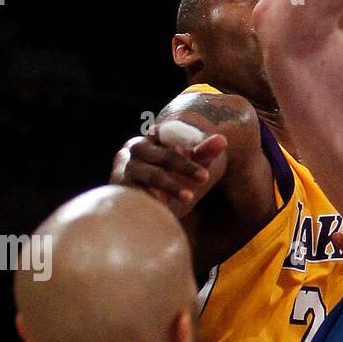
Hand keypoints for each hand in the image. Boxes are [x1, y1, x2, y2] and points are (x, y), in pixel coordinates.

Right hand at [109, 125, 226, 217]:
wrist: (141, 198)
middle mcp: (135, 148)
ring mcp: (125, 168)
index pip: (170, 134)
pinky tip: (165, 207)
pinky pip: (137, 194)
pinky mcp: (120, 189)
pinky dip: (152, 199)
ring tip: (189, 197)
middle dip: (185, 166)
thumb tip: (222, 141)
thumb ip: (203, 151)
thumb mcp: (188, 162)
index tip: (204, 156)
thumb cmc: (169, 173)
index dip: (188, 142)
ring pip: (152, 176)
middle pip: (163, 155)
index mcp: (153, 136)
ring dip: (172, 186)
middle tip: (205, 178)